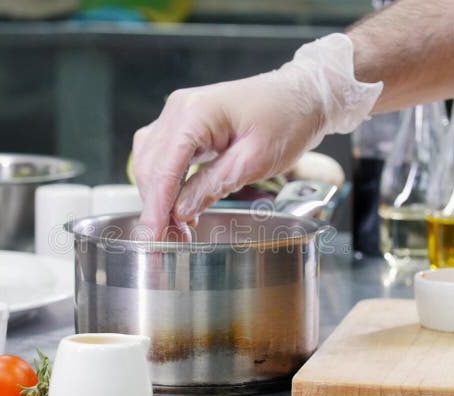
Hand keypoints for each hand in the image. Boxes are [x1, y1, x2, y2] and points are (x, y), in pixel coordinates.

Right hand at [132, 34, 381, 238]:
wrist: (302, 96)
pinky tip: (177, 205)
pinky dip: (166, 183)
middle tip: (168, 241)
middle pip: (151, 166)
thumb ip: (213, 185)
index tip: (152, 237)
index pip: (163, 168)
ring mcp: (180, 114)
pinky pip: (164, 155)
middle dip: (156, 207)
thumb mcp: (255, 161)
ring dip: (159, 197)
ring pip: (151, 162)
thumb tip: (180, 211)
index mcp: (195, 113)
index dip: (155, 208)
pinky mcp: (186, 123)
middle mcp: (179, 109)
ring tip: (174, 228)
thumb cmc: (288, 119)